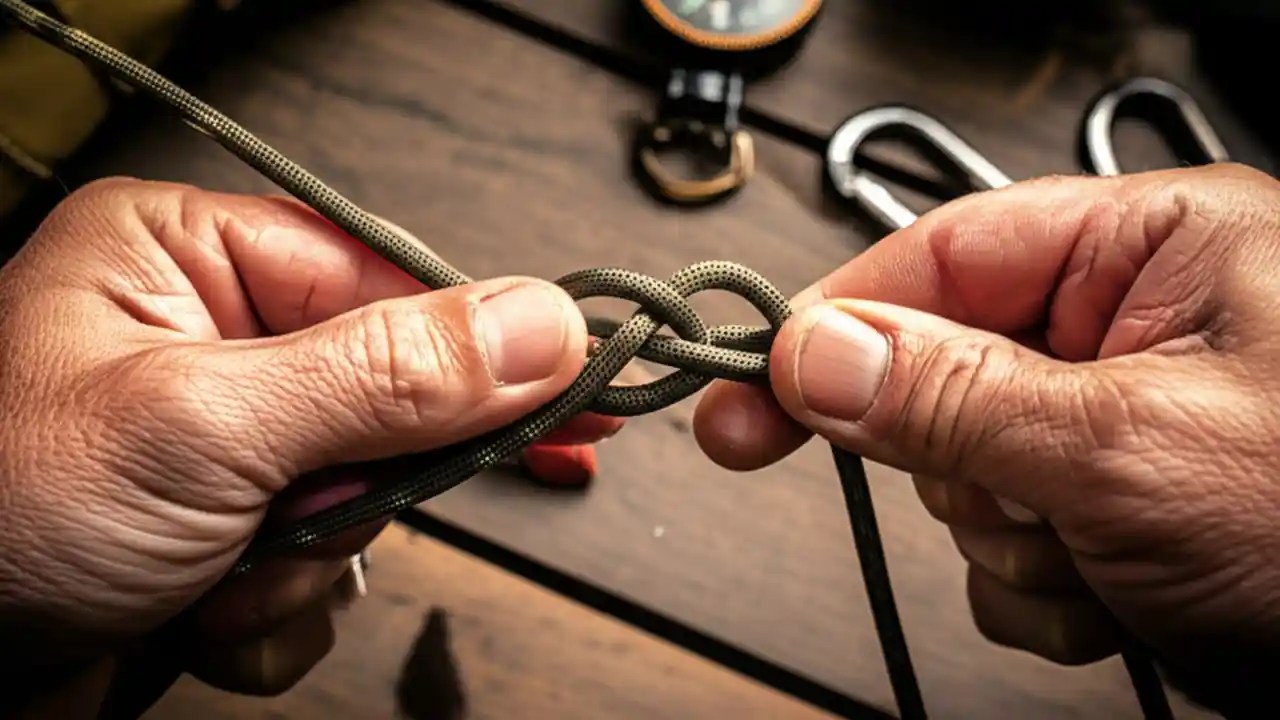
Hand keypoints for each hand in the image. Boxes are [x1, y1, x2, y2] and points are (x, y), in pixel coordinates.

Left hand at [0, 178, 618, 712]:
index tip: (562, 407)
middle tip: (291, 515)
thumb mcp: (207, 424)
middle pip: (388, 405)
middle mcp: (211, 340)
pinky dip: (272, 613)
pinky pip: (318, 571)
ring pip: (360, 501)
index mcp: (190, 258)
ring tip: (208, 575)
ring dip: (301, 566)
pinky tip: (194, 612)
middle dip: (342, 494)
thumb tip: (539, 326)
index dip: (478, 354)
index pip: (392, 284)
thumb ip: (388, 372)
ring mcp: (223, 444)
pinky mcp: (225, 529)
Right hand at [694, 164, 1279, 709]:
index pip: (938, 257)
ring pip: (971, 477)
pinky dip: (1043, 590)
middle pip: (943, 376)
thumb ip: (953, 395)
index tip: (748, 389)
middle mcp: (1136, 325)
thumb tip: (817, 353)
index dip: (831, 324)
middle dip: (969, 469)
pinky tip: (1119, 596)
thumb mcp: (1129, 449)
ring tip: (1110, 560)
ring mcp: (1123, 422)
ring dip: (1018, 544)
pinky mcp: (1119, 505)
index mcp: (1156, 251)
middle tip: (1027, 506)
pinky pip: (1012, 544)